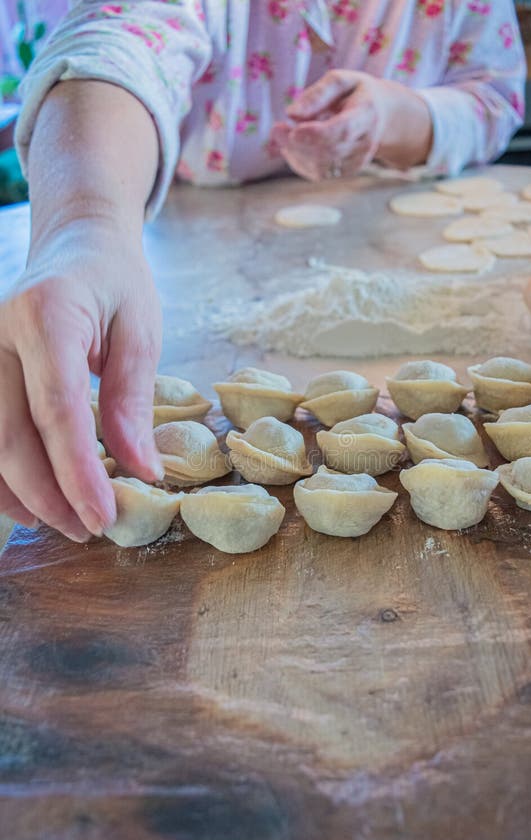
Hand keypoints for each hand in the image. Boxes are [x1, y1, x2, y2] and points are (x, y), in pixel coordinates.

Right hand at [0, 218, 162, 540]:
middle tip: (89, 530)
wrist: (75, 242)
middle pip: (10, 435)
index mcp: (45, 315)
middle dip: (49, 494)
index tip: (103, 516)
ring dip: (20, 493)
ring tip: (64, 524)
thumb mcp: (141, 331)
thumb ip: (133, 400)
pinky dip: (1, 473)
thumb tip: (140, 470)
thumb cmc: (115, 282)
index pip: (57, 411)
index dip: (78, 472)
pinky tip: (27, 501)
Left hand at [271, 69, 432, 180]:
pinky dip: (300, 162)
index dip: (316, 135)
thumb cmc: (356, 93)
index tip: (293, 130)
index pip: (342, 131)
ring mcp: (357, 162)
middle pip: (328, 152)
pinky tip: (291, 147)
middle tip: (276, 129)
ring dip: (295, 154)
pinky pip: (319, 174)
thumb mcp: (341, 80)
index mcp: (366, 115)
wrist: (381, 115)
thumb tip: (292, 113)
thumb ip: (317, 94)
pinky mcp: (346, 172)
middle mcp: (365, 144)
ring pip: (321, 168)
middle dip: (297, 144)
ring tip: (281, 134)